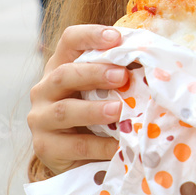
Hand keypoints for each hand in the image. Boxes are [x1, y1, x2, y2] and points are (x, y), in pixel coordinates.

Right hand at [28, 25, 126, 175]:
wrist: (76, 158)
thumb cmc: (96, 117)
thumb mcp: (104, 92)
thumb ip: (119, 76)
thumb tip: (154, 63)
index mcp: (60, 66)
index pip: (70, 41)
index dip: (90, 36)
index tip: (116, 38)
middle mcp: (45, 89)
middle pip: (64, 74)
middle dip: (94, 73)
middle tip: (122, 76)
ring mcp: (41, 118)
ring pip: (65, 110)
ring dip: (94, 110)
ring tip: (119, 110)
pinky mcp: (45, 146)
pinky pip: (75, 145)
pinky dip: (99, 145)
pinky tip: (118, 145)